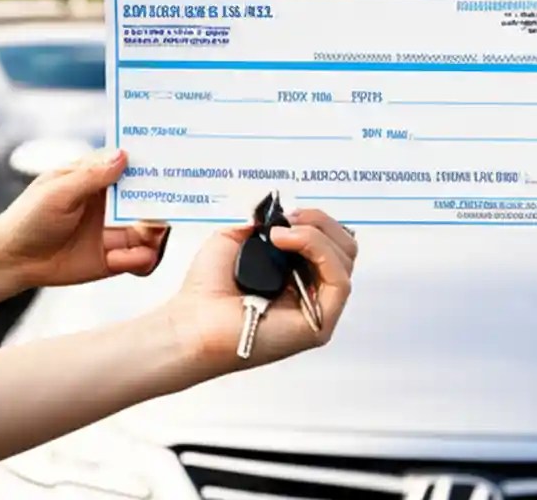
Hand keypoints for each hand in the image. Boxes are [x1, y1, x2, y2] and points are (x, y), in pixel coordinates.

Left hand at [0, 148, 169, 287]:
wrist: (11, 259)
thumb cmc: (27, 218)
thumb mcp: (57, 192)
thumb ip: (91, 176)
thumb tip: (124, 155)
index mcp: (99, 179)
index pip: (134, 167)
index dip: (153, 165)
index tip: (171, 164)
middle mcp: (113, 204)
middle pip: (152, 199)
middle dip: (166, 202)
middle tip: (172, 207)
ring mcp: (117, 231)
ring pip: (153, 231)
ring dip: (158, 235)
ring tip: (152, 241)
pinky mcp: (115, 259)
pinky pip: (141, 259)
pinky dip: (141, 260)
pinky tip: (123, 260)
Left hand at [163, 208, 356, 377]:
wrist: (190, 323)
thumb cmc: (204, 292)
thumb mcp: (233, 239)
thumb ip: (262, 224)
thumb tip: (283, 214)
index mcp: (296, 276)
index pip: (330, 242)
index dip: (316, 221)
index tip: (287, 212)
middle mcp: (311, 293)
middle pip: (345, 248)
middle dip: (321, 223)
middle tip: (290, 218)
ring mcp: (318, 310)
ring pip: (345, 260)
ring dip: (316, 234)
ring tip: (281, 233)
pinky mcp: (320, 325)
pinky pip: (340, 281)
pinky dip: (318, 250)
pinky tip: (287, 242)